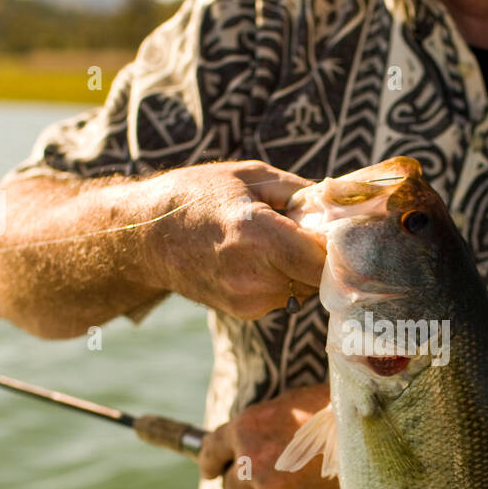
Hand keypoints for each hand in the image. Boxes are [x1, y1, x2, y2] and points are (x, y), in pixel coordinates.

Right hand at [143, 159, 326, 319]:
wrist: (145, 236)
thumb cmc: (197, 195)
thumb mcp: (252, 175)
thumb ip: (302, 192)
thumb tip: (342, 205)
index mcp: (258, 235)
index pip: (325, 260)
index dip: (339, 247)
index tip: (340, 230)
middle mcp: (254, 276)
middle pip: (320, 276)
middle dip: (322, 255)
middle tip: (306, 229)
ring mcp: (248, 300)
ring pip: (305, 288)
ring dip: (302, 267)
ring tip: (273, 240)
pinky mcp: (244, 313)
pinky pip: (285, 296)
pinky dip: (283, 278)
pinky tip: (258, 258)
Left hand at [198, 384, 346, 488]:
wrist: (375, 437)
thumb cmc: (337, 411)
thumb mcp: (293, 405)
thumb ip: (264, 427)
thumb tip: (253, 442)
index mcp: (247, 428)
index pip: (211, 450)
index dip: (210, 463)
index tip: (210, 471)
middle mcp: (251, 462)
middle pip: (232, 486)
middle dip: (247, 483)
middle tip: (272, 475)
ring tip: (310, 474)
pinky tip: (324, 485)